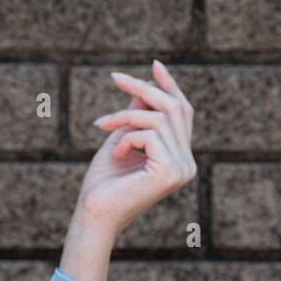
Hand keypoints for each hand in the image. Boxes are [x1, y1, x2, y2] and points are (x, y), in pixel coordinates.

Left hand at [79, 59, 197, 238]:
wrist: (94, 215)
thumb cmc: (103, 184)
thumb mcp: (120, 140)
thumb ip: (135, 117)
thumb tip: (144, 86)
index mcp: (178, 157)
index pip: (182, 113)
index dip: (170, 87)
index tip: (154, 65)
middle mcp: (186, 163)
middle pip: (174, 109)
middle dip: (144, 88)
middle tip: (115, 78)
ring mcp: (182, 168)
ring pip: (159, 118)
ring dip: (124, 116)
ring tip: (102, 126)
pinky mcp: (170, 171)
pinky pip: (150, 134)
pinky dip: (127, 137)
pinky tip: (116, 155)